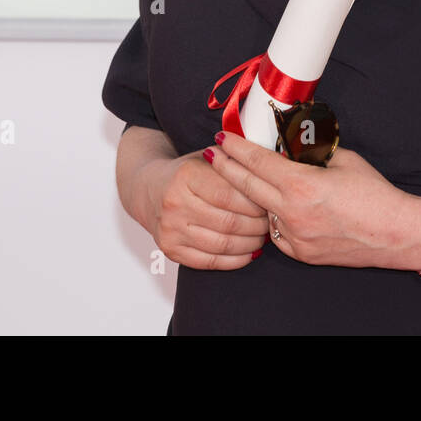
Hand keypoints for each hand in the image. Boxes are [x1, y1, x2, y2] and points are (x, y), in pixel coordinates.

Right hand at [145, 149, 267, 270]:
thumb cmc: (186, 173)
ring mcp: (170, 229)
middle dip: (257, 225)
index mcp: (186, 176)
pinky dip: (235, 260)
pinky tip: (248, 252)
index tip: (270, 203)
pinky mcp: (171, 250)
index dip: (256, 202)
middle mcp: (174, 204)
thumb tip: (269, 167)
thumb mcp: (207, 158)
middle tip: (271, 222)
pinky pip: (210, 261)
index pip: (230, 195)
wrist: (150, 189)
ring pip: (223, 244)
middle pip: (229, 222)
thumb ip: (234, 161)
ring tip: (262, 236)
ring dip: (250, 244)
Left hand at [209, 130, 408, 267]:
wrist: (396, 233)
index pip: (257, 162)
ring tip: (248, 179)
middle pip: (246, 186)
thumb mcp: (342, 159)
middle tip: (214, 153)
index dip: (237, 147)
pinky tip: (282, 206)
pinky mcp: (301, 254)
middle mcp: (292, 212)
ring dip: (254, 194)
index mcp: (301, 185)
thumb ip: (311, 153)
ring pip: (262, 210)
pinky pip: (277, 231)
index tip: (223, 136)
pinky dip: (276, 217)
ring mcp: (294, 237)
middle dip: (226, 167)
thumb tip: (291, 144)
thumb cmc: (374, 194)